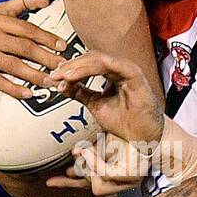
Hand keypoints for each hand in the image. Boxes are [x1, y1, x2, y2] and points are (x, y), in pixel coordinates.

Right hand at [0, 0, 66, 100]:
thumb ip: (20, 3)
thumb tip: (45, 1)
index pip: (25, 28)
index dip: (46, 37)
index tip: (62, 47)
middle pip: (23, 47)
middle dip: (45, 58)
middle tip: (63, 67)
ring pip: (12, 65)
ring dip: (34, 75)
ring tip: (51, 82)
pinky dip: (13, 88)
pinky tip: (28, 94)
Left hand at [44, 52, 164, 193]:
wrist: (144, 139)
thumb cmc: (125, 123)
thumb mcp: (96, 106)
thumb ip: (80, 93)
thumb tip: (59, 83)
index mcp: (112, 73)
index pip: (87, 64)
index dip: (69, 69)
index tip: (52, 77)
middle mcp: (120, 69)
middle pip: (90, 58)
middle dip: (70, 66)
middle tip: (54, 75)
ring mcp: (128, 70)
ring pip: (98, 59)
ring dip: (77, 66)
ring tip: (62, 75)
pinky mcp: (135, 75)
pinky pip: (111, 65)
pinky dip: (91, 68)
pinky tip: (75, 76)